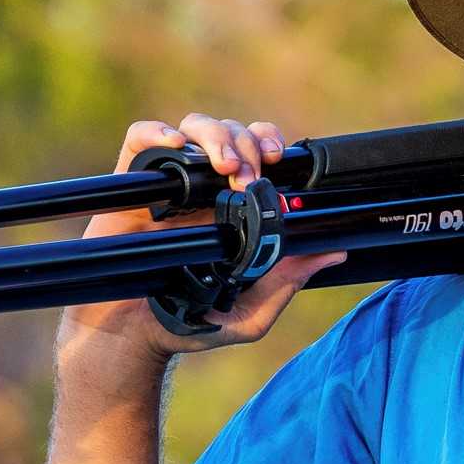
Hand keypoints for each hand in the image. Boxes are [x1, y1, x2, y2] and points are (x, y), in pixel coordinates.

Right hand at [53, 112, 348, 372]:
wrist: (133, 336)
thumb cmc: (188, 323)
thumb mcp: (249, 311)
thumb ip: (287, 282)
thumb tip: (333, 252)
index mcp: (233, 206)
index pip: (257, 153)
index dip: (269, 142)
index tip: (276, 160)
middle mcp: (203, 188)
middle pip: (230, 132)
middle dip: (246, 142)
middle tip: (247, 174)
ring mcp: (168, 184)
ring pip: (193, 128)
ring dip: (214, 136)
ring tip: (223, 165)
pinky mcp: (130, 185)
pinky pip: (141, 138)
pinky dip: (157, 132)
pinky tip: (175, 147)